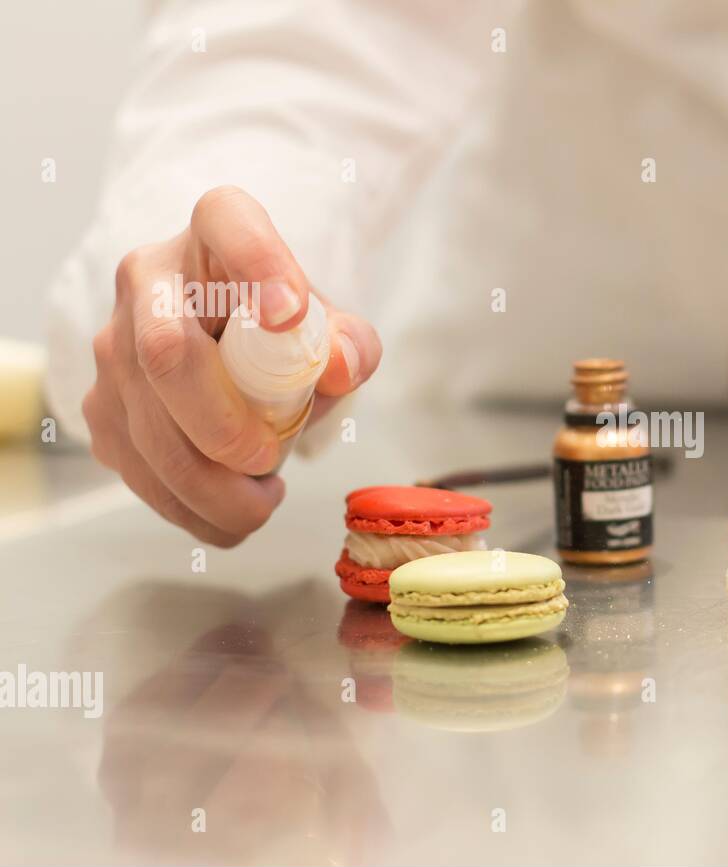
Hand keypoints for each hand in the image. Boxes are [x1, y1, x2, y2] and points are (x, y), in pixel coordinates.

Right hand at [83, 186, 381, 545]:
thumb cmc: (284, 330)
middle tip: (267, 460)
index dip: (258, 262)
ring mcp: (114, 344)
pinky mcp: (102, 406)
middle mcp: (149, 281)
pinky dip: (190, 507)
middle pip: (165, 355)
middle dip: (219, 427)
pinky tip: (233, 509)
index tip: (293, 312)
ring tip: (262, 500)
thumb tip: (338, 367)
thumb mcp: (329, 327)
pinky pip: (138, 469)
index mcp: (215, 233)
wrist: (229, 347)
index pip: (228, 222)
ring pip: (144, 426)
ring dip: (208, 488)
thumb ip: (350, 343)